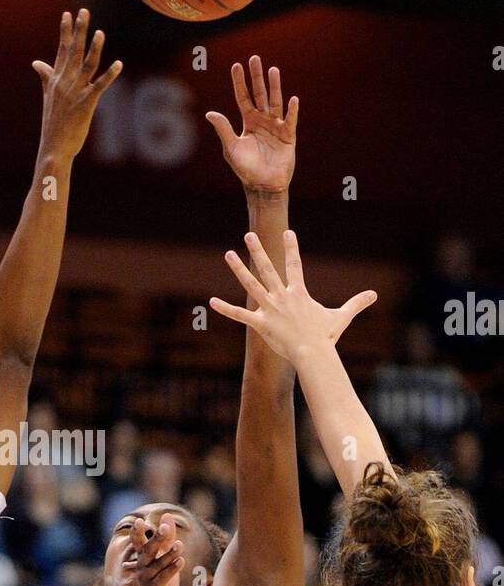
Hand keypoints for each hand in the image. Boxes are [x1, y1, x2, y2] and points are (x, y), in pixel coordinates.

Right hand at [33, 9, 121, 160]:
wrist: (53, 147)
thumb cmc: (53, 124)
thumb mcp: (48, 96)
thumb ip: (45, 76)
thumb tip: (36, 62)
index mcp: (56, 80)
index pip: (61, 51)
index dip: (65, 32)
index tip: (67, 14)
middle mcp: (64, 83)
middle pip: (73, 52)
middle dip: (79, 31)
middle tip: (84, 11)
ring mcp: (75, 93)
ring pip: (86, 65)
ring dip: (94, 48)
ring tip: (100, 32)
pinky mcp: (86, 104)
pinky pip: (99, 86)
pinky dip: (110, 75)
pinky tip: (119, 64)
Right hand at [130, 514, 184, 585]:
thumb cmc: (160, 581)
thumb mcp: (164, 557)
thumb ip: (167, 537)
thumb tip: (167, 515)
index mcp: (142, 559)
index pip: (138, 543)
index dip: (138, 533)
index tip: (140, 521)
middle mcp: (141, 567)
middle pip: (148, 551)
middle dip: (156, 539)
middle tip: (165, 528)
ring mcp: (147, 579)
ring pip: (158, 564)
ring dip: (169, 554)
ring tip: (180, 545)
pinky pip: (164, 577)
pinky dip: (172, 569)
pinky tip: (181, 561)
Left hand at [206, 57, 297, 194]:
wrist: (263, 185)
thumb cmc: (246, 169)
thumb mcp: (232, 148)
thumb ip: (223, 129)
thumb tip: (209, 113)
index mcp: (248, 122)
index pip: (243, 97)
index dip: (240, 82)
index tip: (236, 66)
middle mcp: (262, 120)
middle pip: (259, 94)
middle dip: (256, 77)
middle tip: (254, 58)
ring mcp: (276, 127)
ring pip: (275, 102)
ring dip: (274, 86)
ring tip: (273, 70)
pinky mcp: (288, 136)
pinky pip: (290, 121)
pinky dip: (291, 111)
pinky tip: (292, 99)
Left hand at [210, 231, 375, 363]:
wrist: (313, 353)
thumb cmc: (325, 337)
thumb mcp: (341, 317)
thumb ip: (356, 304)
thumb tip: (375, 295)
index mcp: (299, 293)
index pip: (295, 264)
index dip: (292, 247)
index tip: (288, 232)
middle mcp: (282, 296)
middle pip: (267, 268)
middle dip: (257, 250)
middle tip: (248, 234)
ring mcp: (270, 309)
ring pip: (251, 284)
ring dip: (238, 269)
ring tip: (227, 254)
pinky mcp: (260, 323)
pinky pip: (240, 315)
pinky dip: (225, 309)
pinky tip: (211, 302)